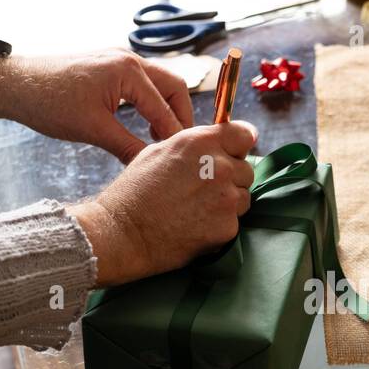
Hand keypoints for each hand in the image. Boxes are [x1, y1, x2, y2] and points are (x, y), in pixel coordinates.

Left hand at [0, 50, 194, 161]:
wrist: (16, 84)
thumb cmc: (49, 103)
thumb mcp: (93, 130)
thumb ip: (129, 147)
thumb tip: (153, 167)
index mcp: (128, 71)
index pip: (165, 107)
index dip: (175, 136)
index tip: (184, 159)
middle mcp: (129, 59)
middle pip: (174, 87)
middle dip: (180, 116)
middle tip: (178, 147)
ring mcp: (120, 59)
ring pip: (160, 83)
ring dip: (166, 109)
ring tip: (161, 139)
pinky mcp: (110, 65)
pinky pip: (143, 83)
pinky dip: (151, 102)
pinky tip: (144, 124)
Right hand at [70, 121, 257, 285]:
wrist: (122, 233)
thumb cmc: (134, 192)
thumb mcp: (159, 151)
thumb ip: (194, 146)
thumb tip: (215, 144)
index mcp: (201, 143)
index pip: (244, 135)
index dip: (240, 144)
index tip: (236, 152)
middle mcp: (220, 167)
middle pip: (246, 169)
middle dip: (231, 178)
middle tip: (203, 190)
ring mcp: (227, 199)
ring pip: (243, 197)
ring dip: (228, 202)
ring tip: (196, 209)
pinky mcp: (228, 227)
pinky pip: (234, 222)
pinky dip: (220, 226)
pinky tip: (196, 226)